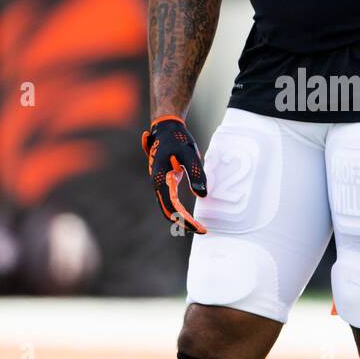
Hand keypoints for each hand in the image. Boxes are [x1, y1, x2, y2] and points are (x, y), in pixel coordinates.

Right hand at [141, 115, 207, 232]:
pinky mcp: (165, 181)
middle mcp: (157, 184)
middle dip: (183, 223)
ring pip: (168, 207)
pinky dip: (178, 210)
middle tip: (202, 230)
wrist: (165, 128)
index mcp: (161, 179)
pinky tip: (187, 216)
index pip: (172, 207)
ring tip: (197, 226)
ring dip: (181, 218)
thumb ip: (195, 173)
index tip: (200, 228)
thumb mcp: (190, 154)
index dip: (185, 220)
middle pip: (168, 211)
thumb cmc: (177, 140)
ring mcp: (160, 183)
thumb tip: (202, 195)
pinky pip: (170, 200)